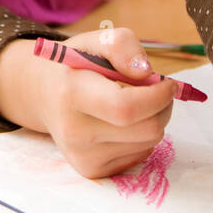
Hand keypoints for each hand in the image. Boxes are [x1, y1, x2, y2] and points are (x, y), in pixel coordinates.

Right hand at [0, 27, 174, 179]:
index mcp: (72, 94)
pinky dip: (142, 136)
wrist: (44, 95)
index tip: (168, 84)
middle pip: (147, 130)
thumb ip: (122, 46)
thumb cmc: (76, 65)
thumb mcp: (95, 40)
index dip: (157, 96)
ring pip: (149, 142)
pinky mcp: (93, 171)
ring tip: (135, 102)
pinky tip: (124, 122)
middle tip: (158, 90)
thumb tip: (146, 72)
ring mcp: (83, 156)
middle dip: (163, 107)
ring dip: (154, 119)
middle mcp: (75, 132)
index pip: (126, 108)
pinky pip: (140, 155)